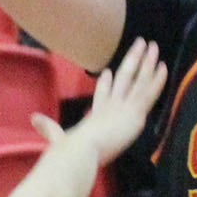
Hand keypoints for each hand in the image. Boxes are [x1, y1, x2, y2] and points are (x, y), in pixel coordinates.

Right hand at [31, 39, 166, 163]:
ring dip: (146, 62)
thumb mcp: (57, 138)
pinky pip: (149, 93)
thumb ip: (48, 128)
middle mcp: (110, 106)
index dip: (105, 83)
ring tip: (153, 46)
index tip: (107, 71)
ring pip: (138, 80)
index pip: (101, 95)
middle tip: (140, 45)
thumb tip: (33, 118)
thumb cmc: (69, 150)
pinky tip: (163, 67)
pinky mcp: (134, 113)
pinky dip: (157, 80)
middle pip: (123, 78)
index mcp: (95, 115)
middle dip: (132, 60)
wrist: (79, 152)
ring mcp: (123, 107)